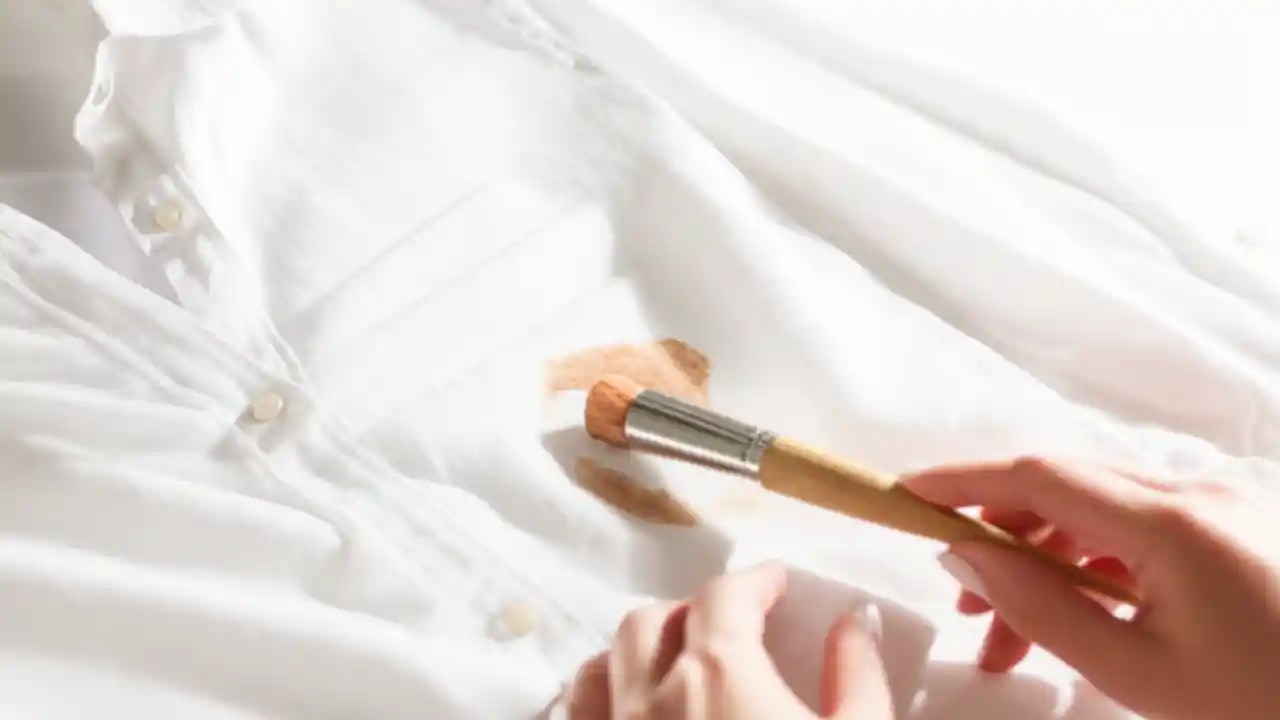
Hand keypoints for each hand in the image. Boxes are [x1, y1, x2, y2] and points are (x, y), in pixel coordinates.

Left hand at [562, 563, 892, 719]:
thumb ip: (858, 674)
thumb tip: (856, 620)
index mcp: (718, 674)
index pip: (724, 595)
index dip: (754, 581)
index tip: (778, 584)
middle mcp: (650, 698)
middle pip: (650, 621)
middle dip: (689, 610)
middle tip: (730, 626)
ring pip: (599, 667)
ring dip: (635, 652)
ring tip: (673, 665)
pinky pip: (577, 717)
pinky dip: (600, 699)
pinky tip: (632, 713)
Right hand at [904, 458, 1279, 719]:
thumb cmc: (1262, 701)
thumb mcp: (1139, 672)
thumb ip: (1041, 607)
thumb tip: (964, 555)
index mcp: (1171, 521)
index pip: (1038, 475)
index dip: (961, 480)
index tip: (902, 495)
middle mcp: (1194, 491)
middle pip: (1063, 487)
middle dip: (997, 534)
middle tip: (960, 602)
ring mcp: (1217, 504)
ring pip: (1095, 509)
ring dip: (1040, 557)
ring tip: (1007, 634)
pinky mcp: (1230, 526)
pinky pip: (1136, 527)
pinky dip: (1088, 564)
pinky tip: (1073, 616)